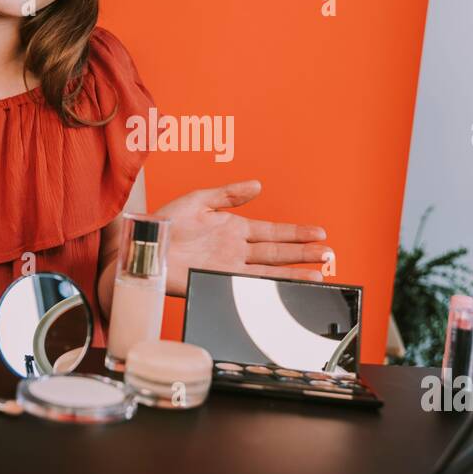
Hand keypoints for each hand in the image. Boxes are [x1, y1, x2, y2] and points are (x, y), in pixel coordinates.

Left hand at [154, 179, 329, 295]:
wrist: (143, 245)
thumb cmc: (165, 222)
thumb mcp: (198, 200)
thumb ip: (229, 194)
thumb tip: (257, 186)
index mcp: (233, 229)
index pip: (273, 231)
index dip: (297, 233)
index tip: (319, 234)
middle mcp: (235, 250)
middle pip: (278, 252)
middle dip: (304, 254)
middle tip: (329, 255)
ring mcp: (228, 267)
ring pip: (269, 270)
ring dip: (294, 272)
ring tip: (319, 273)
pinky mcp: (217, 281)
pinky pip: (248, 284)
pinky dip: (269, 286)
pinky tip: (286, 287)